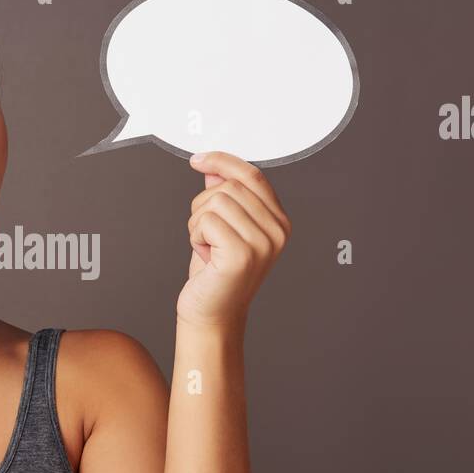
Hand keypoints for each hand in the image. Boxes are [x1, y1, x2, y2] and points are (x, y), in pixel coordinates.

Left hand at [177, 150, 291, 332]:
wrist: (210, 312)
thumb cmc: (215, 273)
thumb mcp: (220, 226)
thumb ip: (222, 195)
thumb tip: (214, 168)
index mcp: (278, 221)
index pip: (252, 175)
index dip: (223, 161)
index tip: (199, 160)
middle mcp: (276, 231)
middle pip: (228, 186)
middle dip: (204, 207)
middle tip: (206, 236)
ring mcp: (263, 243)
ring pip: (215, 201)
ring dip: (198, 224)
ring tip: (207, 247)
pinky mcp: (242, 254)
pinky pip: (206, 221)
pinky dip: (195, 236)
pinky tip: (205, 256)